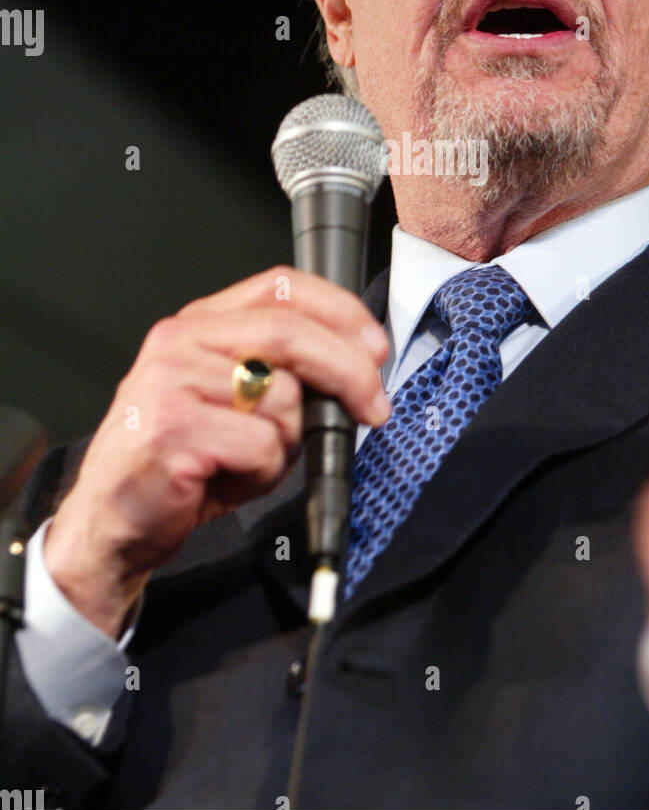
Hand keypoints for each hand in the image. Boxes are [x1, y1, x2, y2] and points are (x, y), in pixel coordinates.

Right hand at [43, 266, 390, 636]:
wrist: (113, 522)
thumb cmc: (182, 462)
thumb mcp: (237, 403)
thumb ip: (283, 373)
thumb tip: (356, 371)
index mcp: (200, 324)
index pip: (281, 287)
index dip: (340, 311)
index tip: (374, 347)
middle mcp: (181, 341)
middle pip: (291, 332)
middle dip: (350, 371)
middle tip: (373, 407)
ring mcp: (170, 380)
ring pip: (282, 397)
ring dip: (286, 443)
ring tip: (249, 460)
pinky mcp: (171, 426)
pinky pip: (261, 445)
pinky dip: (261, 473)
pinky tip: (227, 479)